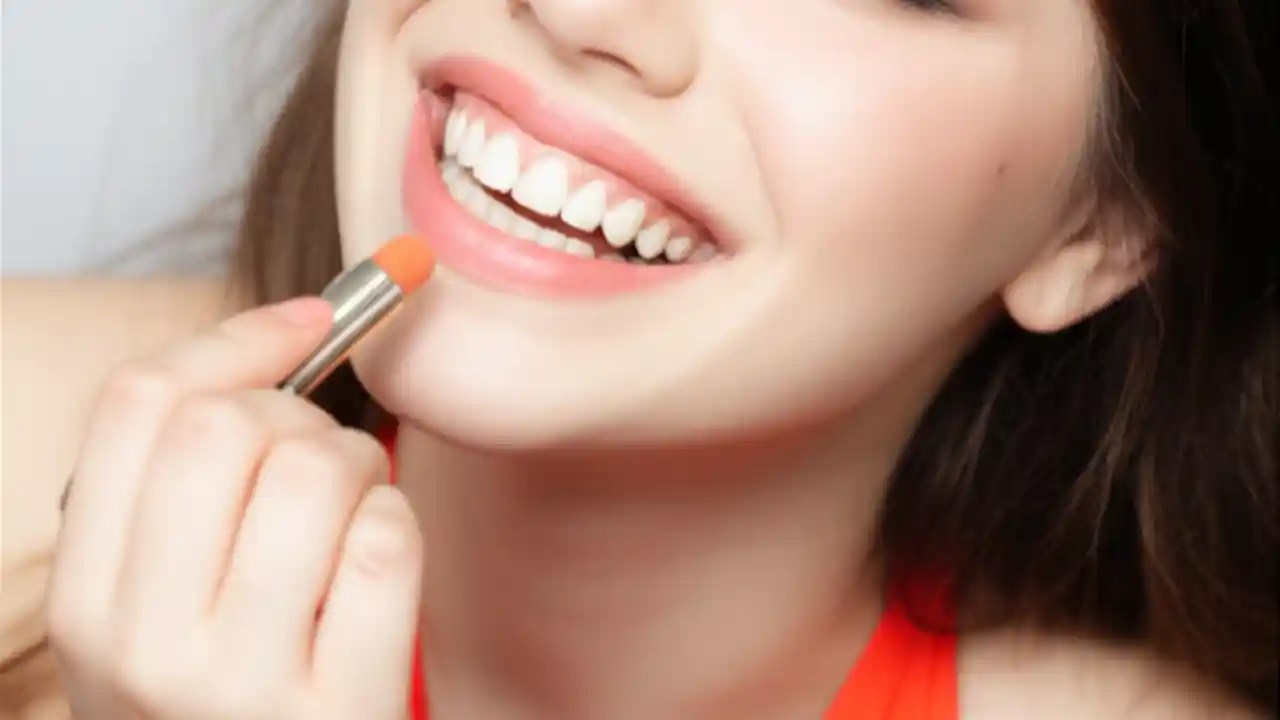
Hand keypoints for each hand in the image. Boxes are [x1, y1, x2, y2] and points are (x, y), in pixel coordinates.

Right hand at [47, 298, 423, 719]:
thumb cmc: (235, 694)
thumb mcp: (167, 606)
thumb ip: (191, 487)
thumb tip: (298, 320)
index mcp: (87, 600)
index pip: (138, 404)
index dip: (237, 338)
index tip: (311, 320)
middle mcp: (144, 644)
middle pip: (227, 423)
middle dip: (303, 410)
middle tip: (323, 455)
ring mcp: (240, 685)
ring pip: (316, 468)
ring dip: (361, 466)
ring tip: (355, 513)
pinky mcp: (339, 709)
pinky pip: (386, 539)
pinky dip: (399, 523)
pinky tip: (380, 566)